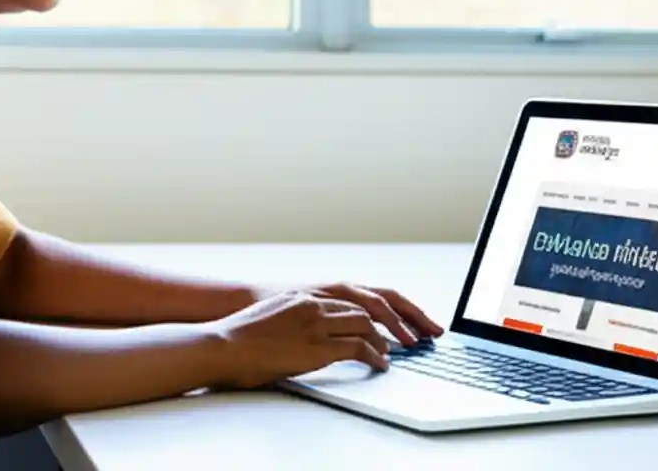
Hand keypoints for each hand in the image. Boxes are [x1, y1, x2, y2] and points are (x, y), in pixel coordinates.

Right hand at [252, 282, 444, 346]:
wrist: (225, 341)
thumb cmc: (249, 331)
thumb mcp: (283, 312)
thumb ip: (309, 315)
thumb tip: (328, 329)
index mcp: (316, 293)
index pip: (370, 294)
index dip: (398, 307)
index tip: (418, 318)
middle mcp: (321, 300)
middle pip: (379, 303)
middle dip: (409, 318)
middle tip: (431, 332)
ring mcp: (318, 321)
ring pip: (370, 323)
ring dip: (391, 338)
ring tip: (403, 351)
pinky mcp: (315, 345)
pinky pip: (356, 348)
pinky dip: (374, 356)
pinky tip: (381, 364)